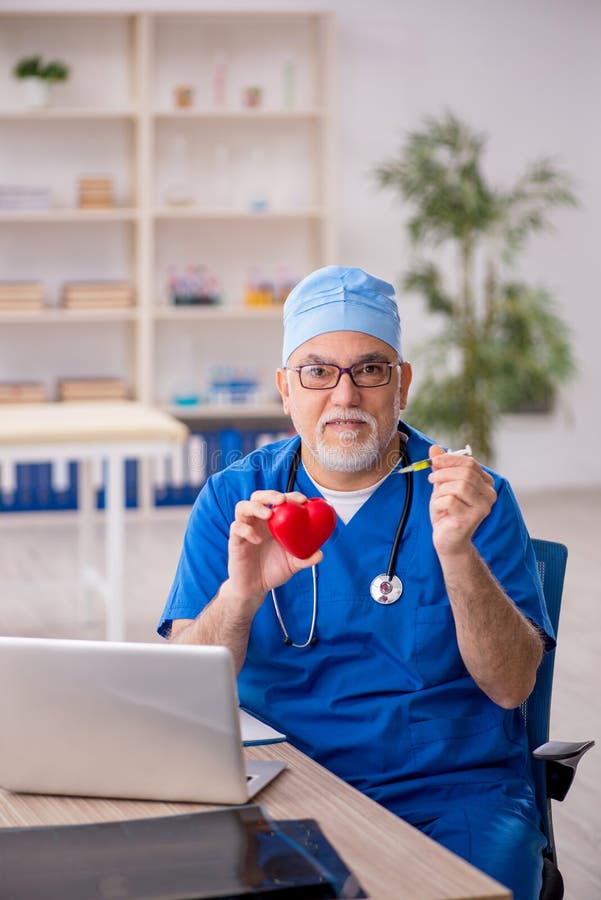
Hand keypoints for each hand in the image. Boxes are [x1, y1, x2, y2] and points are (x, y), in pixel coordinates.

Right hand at [227, 490, 322, 613]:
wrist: (255, 588)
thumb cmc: (273, 570)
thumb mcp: (293, 565)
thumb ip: (305, 559)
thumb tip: (320, 554)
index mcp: (274, 522)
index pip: (279, 500)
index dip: (290, 495)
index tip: (303, 499)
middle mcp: (258, 522)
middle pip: (258, 497)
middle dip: (270, 495)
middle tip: (282, 500)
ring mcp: (245, 529)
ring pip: (243, 507)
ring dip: (255, 507)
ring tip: (268, 515)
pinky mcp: (235, 540)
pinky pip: (236, 528)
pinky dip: (246, 530)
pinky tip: (257, 539)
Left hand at [428, 446, 496, 556]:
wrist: (447, 539)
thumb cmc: (447, 512)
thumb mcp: (442, 485)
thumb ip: (441, 467)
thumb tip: (434, 448)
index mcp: (486, 483)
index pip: (470, 463)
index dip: (450, 459)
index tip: (434, 462)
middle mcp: (489, 495)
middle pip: (466, 473)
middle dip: (443, 473)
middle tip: (431, 479)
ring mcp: (483, 508)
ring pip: (460, 486)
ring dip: (441, 490)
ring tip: (437, 497)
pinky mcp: (472, 519)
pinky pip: (451, 502)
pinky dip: (439, 503)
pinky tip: (440, 510)